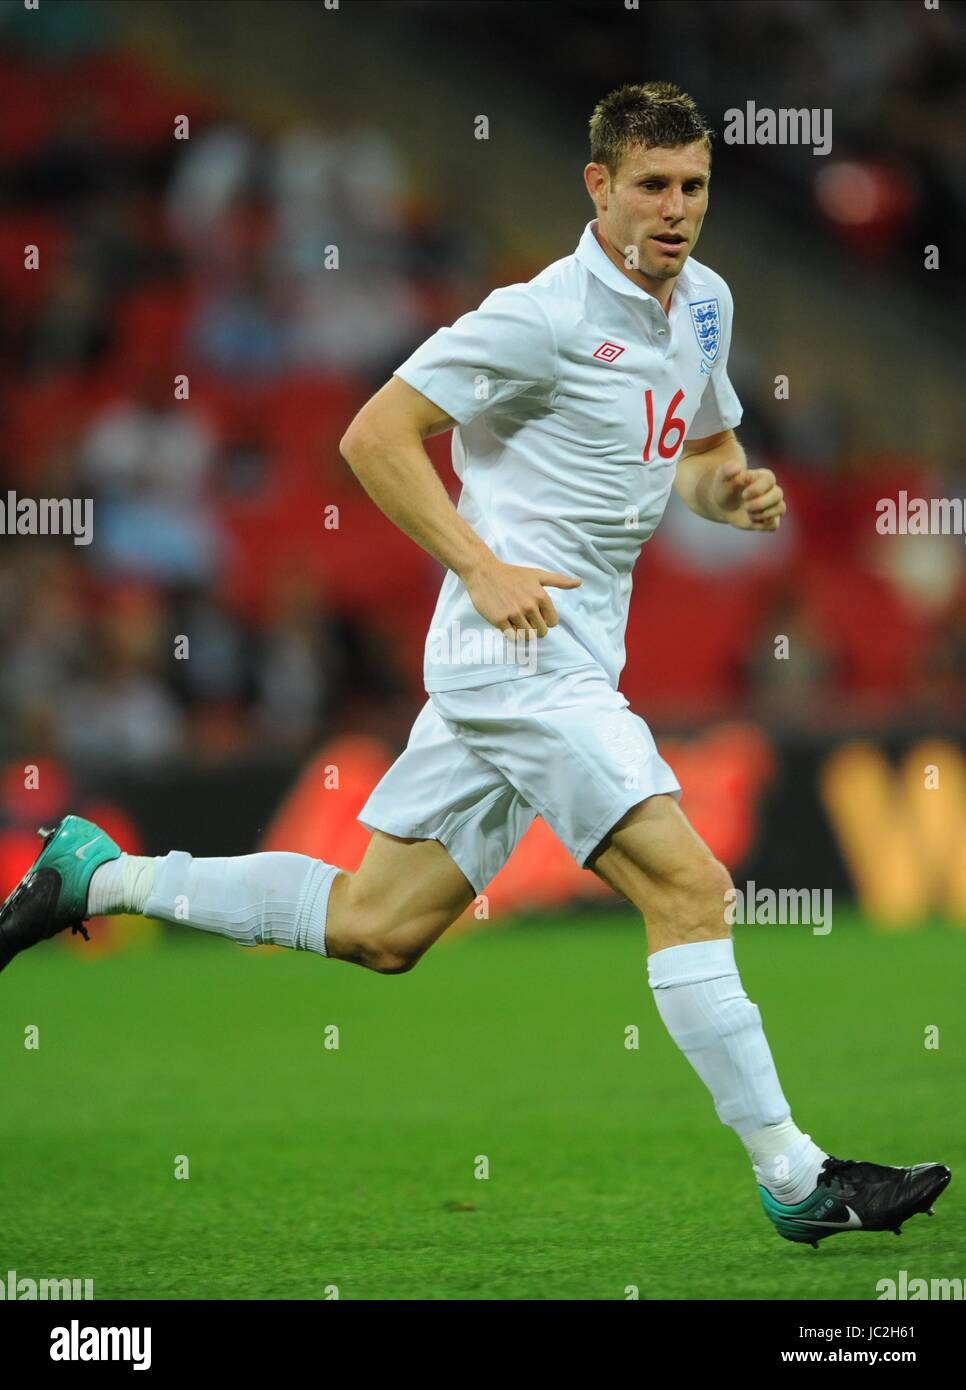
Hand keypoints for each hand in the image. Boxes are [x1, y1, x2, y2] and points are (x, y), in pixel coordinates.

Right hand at [463, 559, 580, 636]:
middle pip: (541, 632)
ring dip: (523, 633)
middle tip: (526, 620)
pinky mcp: (499, 620)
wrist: (484, 572)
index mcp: (541, 596)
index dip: (546, 621)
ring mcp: (514, 613)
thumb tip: (579, 582)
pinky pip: (512, 637)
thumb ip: (559, 581)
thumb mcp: (537, 574)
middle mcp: (529, 605)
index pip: (553, 622)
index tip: (536, 615)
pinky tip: (507, 624)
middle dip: (535, 629)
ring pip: (527, 636)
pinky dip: (511, 634)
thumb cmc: (512, 574)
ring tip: (516, 622)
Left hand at [712, 460, 785, 530]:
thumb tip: (736, 467)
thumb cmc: (725, 488)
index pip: (770, 479)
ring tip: (748, 513)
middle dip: (760, 504)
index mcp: (763, 477)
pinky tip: (752, 521)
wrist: (723, 505)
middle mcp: (772, 490)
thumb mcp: (722, 478)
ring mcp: (772, 505)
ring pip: (780, 508)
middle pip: (778, 495)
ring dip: (762, 514)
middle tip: (746, 507)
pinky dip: (763, 525)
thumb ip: (728, 470)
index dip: (758, 489)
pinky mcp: (770, 519)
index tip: (744, 495)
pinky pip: (774, 525)